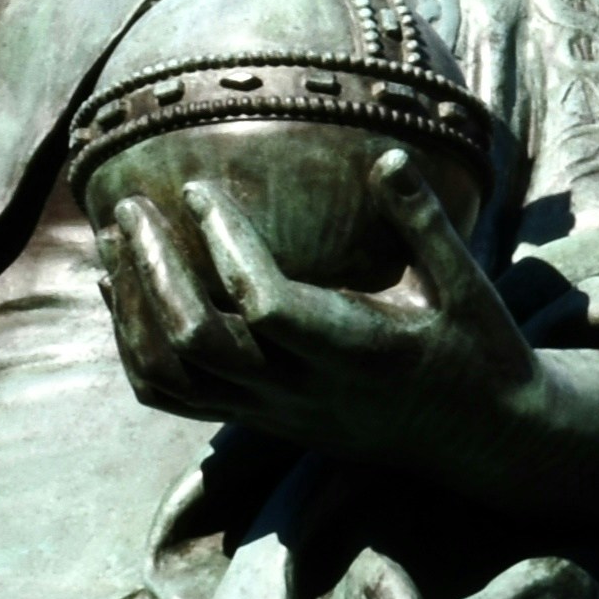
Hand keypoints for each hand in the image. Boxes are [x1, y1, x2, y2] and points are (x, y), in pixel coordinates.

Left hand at [102, 153, 598, 529]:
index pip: (266, 305)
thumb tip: (386, 155)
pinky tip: (128, 294)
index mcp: (356, 353)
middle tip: (131, 206)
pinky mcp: (263, 420)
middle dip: (154, 270)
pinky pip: (176, 396)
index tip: (199, 187)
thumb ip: (425, 224)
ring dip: (134, 309)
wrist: (483, 443)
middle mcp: (304, 391)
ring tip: (116, 243)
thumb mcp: (470, 288)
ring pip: (173, 375)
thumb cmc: (481, 354)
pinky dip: (136, 347)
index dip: (225, 247)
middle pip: (196, 342)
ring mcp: (276, 412)